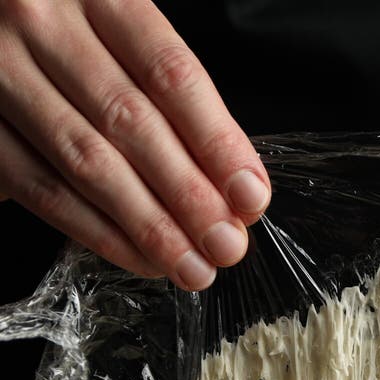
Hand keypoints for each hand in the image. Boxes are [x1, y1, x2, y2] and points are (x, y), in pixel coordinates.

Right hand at [0, 0, 270, 289]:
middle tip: (227, 246)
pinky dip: (96, 231)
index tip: (250, 197)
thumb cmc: (72, 30)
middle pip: (131, 123)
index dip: (217, 143)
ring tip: (192, 266)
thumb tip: (234, 186)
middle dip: (189, 196)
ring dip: (150, 226)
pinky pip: (40, 188)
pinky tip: (141, 258)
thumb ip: (173, 95)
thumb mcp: (123, 30)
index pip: (172, 75)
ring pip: (86, 161)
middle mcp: (43, 22)